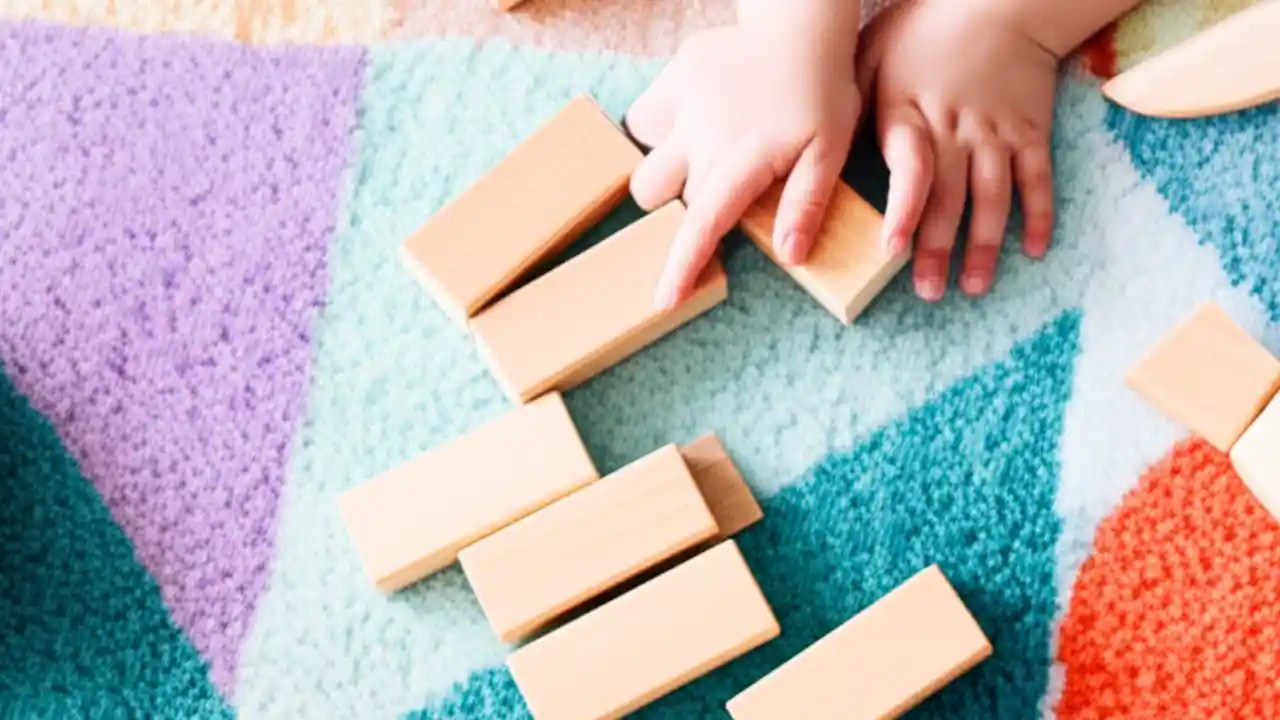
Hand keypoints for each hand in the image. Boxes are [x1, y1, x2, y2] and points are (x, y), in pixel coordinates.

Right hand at [627, 11, 860, 308]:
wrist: (800, 23)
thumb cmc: (822, 90)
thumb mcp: (829, 151)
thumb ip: (806, 203)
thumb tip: (788, 253)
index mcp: (740, 160)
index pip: (702, 224)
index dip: (682, 266)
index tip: (664, 299)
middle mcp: (700, 135)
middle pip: (661, 197)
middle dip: (678, 207)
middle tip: (717, 192)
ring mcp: (681, 104)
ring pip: (644, 157)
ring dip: (664, 170)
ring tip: (701, 158)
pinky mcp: (673, 77)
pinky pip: (648, 116)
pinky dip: (663, 130)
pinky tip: (696, 123)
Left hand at [858, 0, 1059, 300]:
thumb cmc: (924, 27)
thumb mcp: (874, 53)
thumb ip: (850, 103)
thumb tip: (818, 150)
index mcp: (911, 113)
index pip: (911, 169)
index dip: (904, 211)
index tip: (892, 250)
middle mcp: (956, 129)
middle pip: (949, 198)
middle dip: (938, 250)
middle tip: (929, 292)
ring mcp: (997, 133)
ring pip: (993, 199)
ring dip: (984, 246)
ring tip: (973, 286)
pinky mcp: (1031, 132)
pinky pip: (1038, 179)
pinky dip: (1039, 216)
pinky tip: (1033, 250)